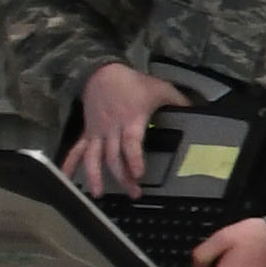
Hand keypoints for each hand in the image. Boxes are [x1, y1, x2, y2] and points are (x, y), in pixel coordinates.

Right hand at [73, 61, 178, 195]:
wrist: (101, 73)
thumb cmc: (133, 83)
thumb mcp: (160, 88)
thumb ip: (179, 100)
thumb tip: (200, 107)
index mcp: (131, 120)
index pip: (131, 143)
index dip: (134, 158)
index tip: (139, 174)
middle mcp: (111, 129)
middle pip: (114, 157)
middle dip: (122, 177)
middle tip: (133, 193)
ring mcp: (97, 132)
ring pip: (93, 157)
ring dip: (94, 176)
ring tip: (98, 194)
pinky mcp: (87, 133)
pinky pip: (76, 150)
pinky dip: (69, 164)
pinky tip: (65, 178)